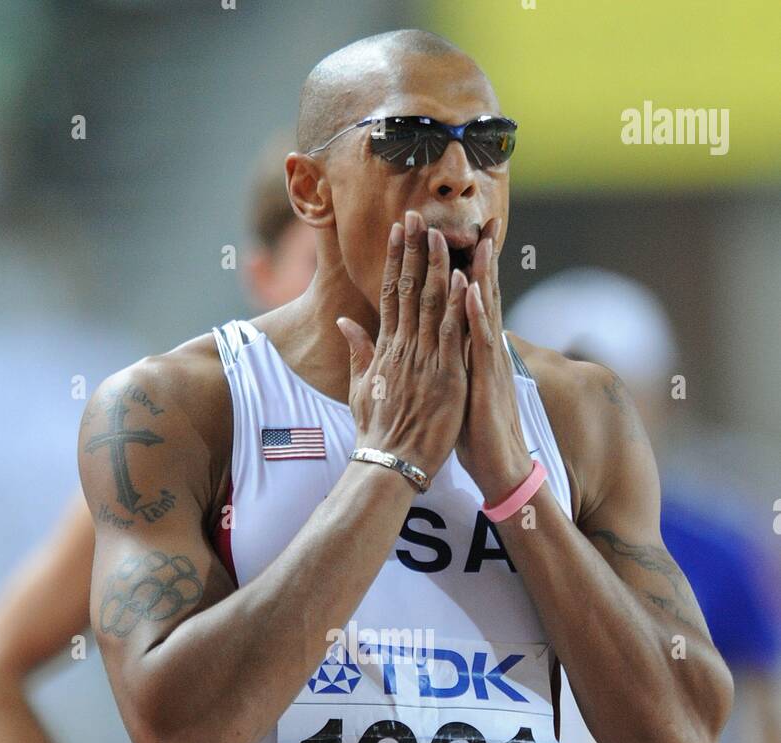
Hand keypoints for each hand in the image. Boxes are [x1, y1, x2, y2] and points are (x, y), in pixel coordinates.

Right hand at [336, 210, 468, 481]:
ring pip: (432, 305)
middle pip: (410, 290)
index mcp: (387, 349)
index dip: (397, 259)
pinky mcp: (446, 377)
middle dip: (414, 251)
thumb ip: (357, 352)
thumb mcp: (360, 388)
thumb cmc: (377, 431)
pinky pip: (452, 335)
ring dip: (437, 267)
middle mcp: (404, 348)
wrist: (390, 463)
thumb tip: (344, 323)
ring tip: (440, 233)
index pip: (392, 294)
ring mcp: (425, 361)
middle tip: (417, 215)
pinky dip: (457, 306)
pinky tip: (462, 278)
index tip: (400, 230)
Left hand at [456, 216, 533, 503]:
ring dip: (481, 275)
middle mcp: (486, 352)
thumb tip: (442, 345)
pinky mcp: (488, 382)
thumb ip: (447, 363)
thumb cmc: (475, 435)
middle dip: (482, 258)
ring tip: (479, 241)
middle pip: (483, 296)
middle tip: (483, 219)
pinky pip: (480, 343)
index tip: (461, 237)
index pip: (470, 302)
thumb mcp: (455, 392)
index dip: (466, 269)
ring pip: (485, 312)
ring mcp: (490, 365)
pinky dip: (475, 314)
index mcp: (474, 353)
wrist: (499, 468)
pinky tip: (470, 290)